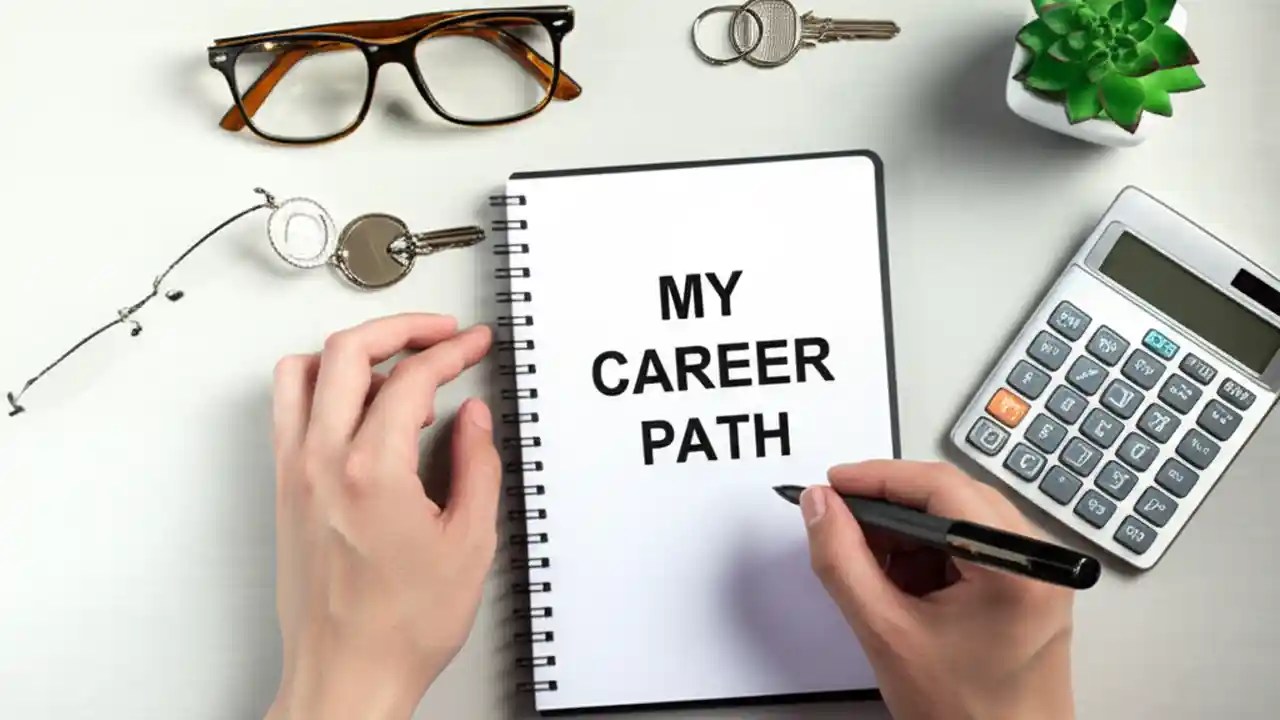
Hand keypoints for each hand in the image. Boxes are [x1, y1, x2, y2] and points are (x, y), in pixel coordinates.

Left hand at [265, 314, 497, 719]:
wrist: (346, 677)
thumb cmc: (400, 628)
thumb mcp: (470, 544)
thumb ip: (477, 467)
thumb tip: (475, 419)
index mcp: (372, 472)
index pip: (412, 378)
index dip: (451, 351)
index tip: (473, 346)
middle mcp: (322, 462)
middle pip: (347, 351)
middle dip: (401, 329)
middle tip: (439, 334)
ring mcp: (294, 473)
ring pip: (302, 371)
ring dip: (351, 353)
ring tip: (395, 365)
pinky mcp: (284, 490)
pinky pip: (290, 410)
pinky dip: (323, 387)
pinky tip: (361, 408)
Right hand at [800, 461, 1074, 719]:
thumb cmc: (966, 716)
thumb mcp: (886, 633)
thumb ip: (843, 561)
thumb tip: (821, 506)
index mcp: (1015, 566)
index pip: (940, 487)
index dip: (878, 478)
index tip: (835, 485)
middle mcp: (1038, 559)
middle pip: (951, 497)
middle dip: (890, 509)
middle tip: (841, 524)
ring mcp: (1037, 572)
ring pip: (958, 518)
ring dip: (908, 535)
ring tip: (874, 574)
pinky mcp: (1027, 585)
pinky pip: (970, 545)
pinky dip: (928, 556)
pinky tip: (902, 589)